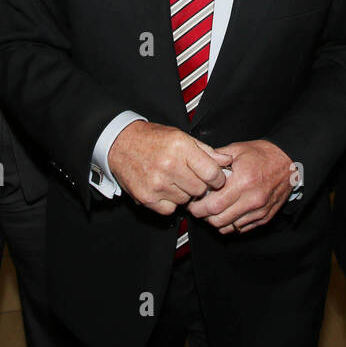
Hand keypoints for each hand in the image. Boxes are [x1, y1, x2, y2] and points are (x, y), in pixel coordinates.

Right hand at [108, 120, 232, 215]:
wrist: (120, 144)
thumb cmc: (151, 139)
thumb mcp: (181, 137)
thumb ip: (205, 151)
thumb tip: (226, 161)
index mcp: (181, 147)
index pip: (212, 173)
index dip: (218, 179)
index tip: (216, 179)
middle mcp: (169, 165)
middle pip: (200, 189)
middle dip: (200, 185)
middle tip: (190, 177)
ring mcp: (157, 183)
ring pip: (186, 200)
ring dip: (184, 193)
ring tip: (174, 180)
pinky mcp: (146, 197)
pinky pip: (170, 209)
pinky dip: (169, 202)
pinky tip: (164, 189)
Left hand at [186, 139, 292, 233]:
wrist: (289, 161)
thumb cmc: (264, 154)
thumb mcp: (237, 149)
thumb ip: (216, 158)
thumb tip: (198, 166)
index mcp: (243, 181)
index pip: (213, 205)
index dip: (197, 207)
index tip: (193, 202)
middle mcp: (252, 199)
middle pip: (218, 220)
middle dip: (204, 216)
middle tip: (199, 208)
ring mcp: (259, 210)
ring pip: (229, 227)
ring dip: (216, 221)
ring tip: (213, 210)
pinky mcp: (264, 217)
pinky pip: (241, 228)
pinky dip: (231, 224)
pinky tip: (228, 212)